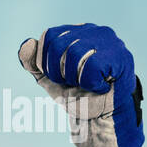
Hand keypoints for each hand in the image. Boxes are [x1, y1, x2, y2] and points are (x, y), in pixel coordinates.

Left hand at [17, 23, 143, 146]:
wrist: (99, 115)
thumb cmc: (76, 93)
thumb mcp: (48, 78)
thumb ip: (33, 62)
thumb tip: (25, 44)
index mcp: (75, 33)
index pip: (49, 35)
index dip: (45, 60)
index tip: (56, 75)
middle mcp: (94, 31)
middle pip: (60, 44)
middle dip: (58, 71)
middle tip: (71, 82)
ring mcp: (110, 42)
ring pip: (76, 52)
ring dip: (74, 77)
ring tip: (86, 83)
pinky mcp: (121, 57)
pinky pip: (94, 65)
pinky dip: (90, 83)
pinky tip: (101, 86)